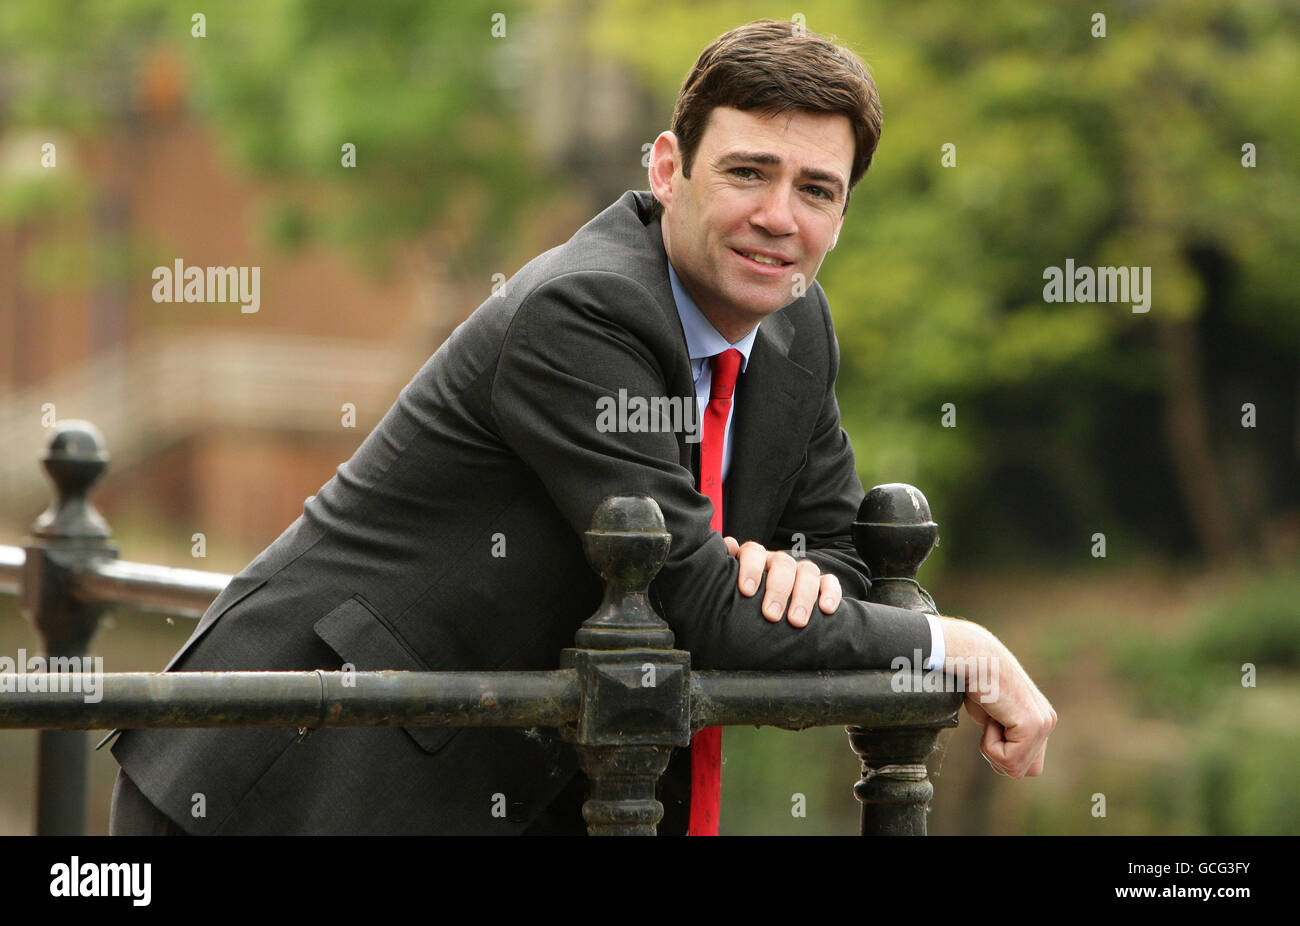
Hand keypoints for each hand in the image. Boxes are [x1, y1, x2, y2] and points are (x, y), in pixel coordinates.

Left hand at [723, 537, 841, 627]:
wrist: (767, 619)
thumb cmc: (745, 606)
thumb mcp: (731, 593)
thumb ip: (725, 576)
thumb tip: (724, 550)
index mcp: (755, 560)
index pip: (753, 552)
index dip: (750, 568)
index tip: (747, 591)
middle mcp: (778, 562)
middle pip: (783, 563)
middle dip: (777, 589)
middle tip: (770, 615)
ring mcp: (800, 571)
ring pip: (808, 570)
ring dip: (803, 596)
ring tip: (796, 622)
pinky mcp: (821, 585)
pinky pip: (830, 582)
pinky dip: (830, 594)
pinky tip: (826, 610)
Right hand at [938, 617, 1056, 778]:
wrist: (970, 656)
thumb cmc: (972, 678)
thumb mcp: (989, 713)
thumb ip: (1002, 732)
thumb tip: (1003, 756)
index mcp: (1040, 718)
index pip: (1028, 764)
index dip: (1002, 753)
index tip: (990, 722)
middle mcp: (1047, 721)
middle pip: (1023, 770)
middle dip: (999, 755)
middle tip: (989, 721)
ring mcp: (1043, 724)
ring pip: (1013, 768)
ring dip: (991, 747)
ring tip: (989, 715)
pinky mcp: (1033, 725)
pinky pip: (1007, 759)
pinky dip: (989, 743)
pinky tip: (990, 715)